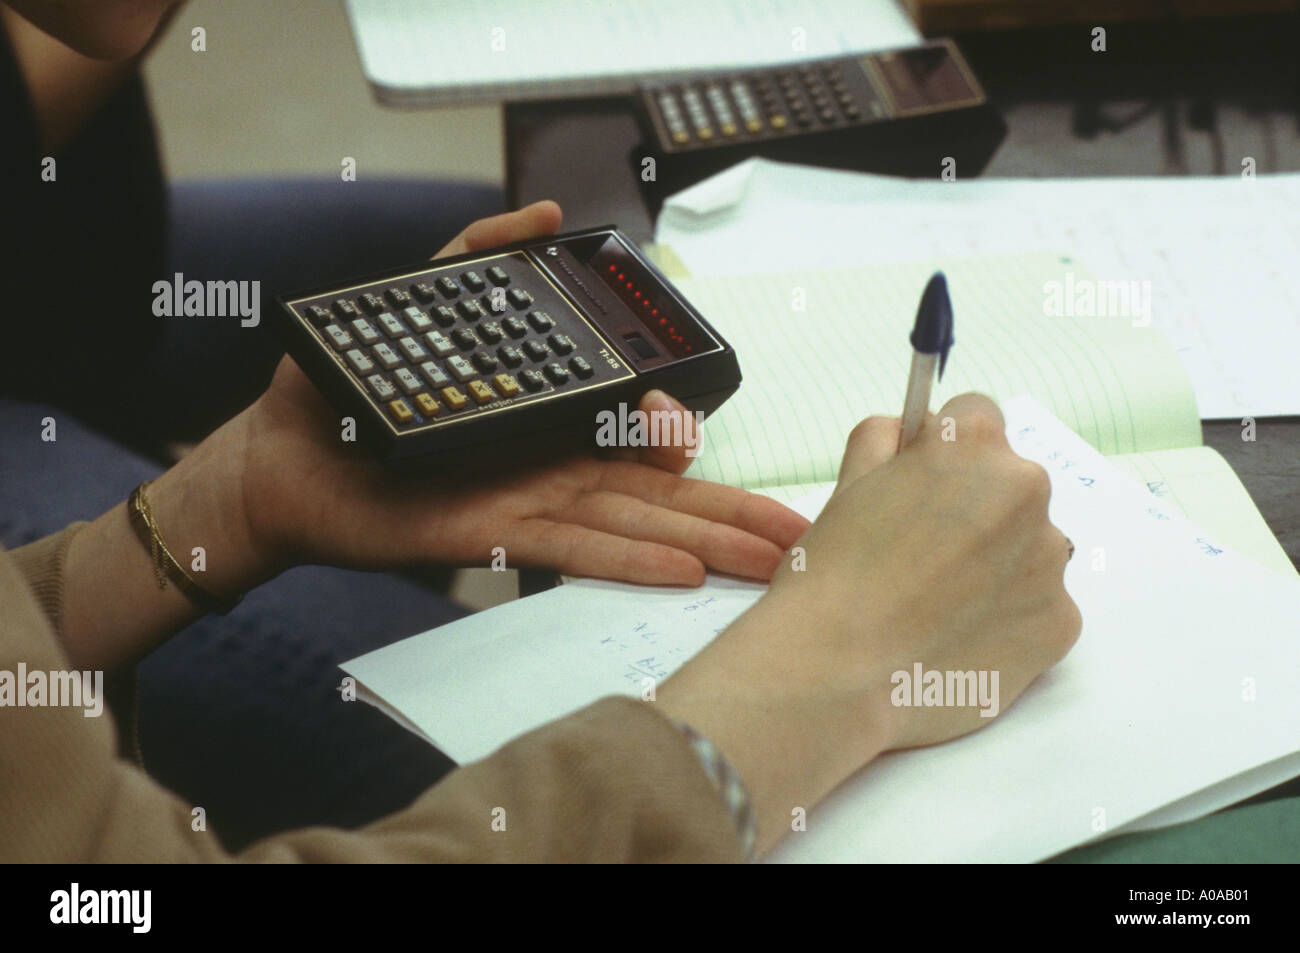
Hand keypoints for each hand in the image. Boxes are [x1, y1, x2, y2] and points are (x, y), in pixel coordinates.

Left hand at [230, 202, 808, 585]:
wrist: (277, 456)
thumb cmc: (345, 393)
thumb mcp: (419, 299)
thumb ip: (481, 255)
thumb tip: (546, 216)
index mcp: (547, 421)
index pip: (633, 431)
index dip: (675, 433)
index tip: (695, 428)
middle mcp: (551, 469)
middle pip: (656, 494)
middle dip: (731, 513)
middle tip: (796, 532)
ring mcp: (528, 505)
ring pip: (634, 526)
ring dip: (705, 542)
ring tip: (770, 559)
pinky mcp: (492, 536)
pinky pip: (572, 549)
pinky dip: (630, 561)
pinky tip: (685, 571)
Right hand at [658, 393, 1081, 852]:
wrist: (838, 673)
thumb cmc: (832, 575)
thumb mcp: (846, 483)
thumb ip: (884, 440)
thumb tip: (910, 436)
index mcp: (973, 447)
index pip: (977, 417)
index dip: (943, 451)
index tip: (920, 485)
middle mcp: (1027, 493)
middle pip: (1009, 484)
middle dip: (975, 509)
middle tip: (920, 556)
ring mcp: (1051, 562)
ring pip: (1028, 547)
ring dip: (994, 565)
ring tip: (935, 607)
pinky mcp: (1060, 623)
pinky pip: (1038, 606)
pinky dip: (1006, 619)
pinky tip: (956, 638)